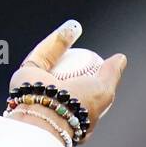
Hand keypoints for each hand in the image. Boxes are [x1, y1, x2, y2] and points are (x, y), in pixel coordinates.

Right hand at [8, 20, 127, 145]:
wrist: (48, 112)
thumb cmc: (78, 108)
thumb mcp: (103, 92)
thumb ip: (110, 75)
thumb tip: (120, 58)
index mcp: (76, 116)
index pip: (86, 94)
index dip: (93, 76)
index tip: (98, 61)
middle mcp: (57, 104)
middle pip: (67, 77)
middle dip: (75, 61)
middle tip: (85, 46)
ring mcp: (41, 90)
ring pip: (52, 63)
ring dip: (64, 46)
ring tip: (74, 31)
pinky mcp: (25, 76)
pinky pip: (41, 55)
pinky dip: (53, 41)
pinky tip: (67, 29)